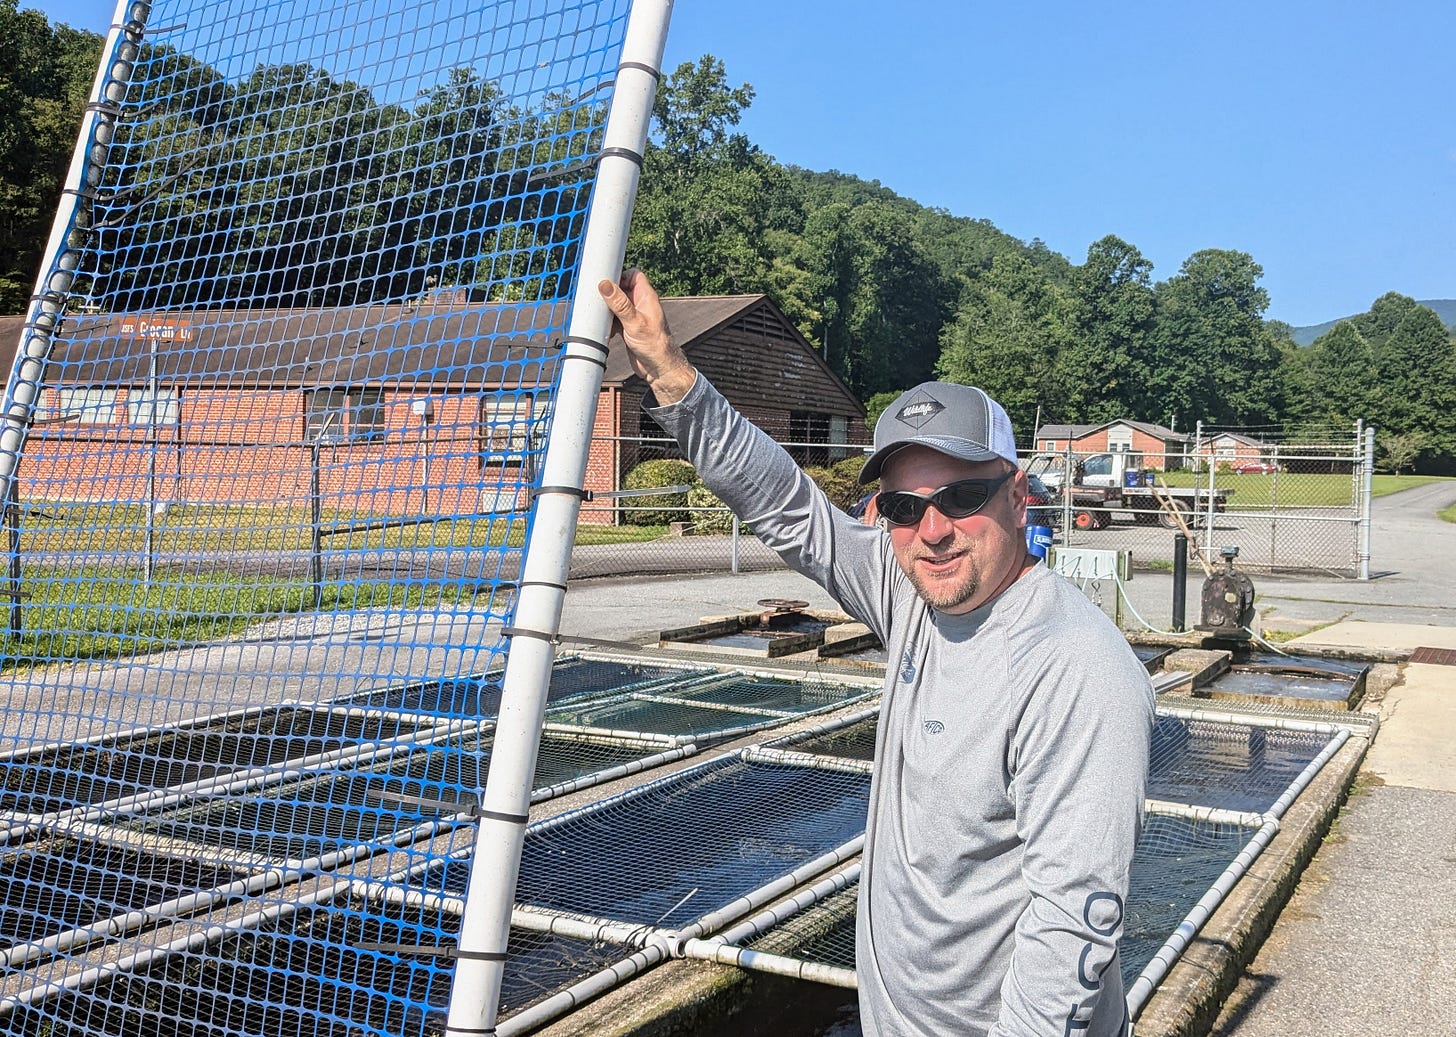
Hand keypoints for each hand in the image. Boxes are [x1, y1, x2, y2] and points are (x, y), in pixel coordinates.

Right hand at [598, 269, 696, 403]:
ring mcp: (634, 316)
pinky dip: (608, 323)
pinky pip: (614, 319)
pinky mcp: (628, 328)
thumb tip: (606, 284)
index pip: (634, 275)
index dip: (621, 275)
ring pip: (616, 305)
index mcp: (646, 297)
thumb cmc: (655, 345)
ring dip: (607, 309)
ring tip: (600, 316)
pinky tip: (606, 331)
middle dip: (610, 293)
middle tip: (598, 298)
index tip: (607, 282)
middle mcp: (640, 304)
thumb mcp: (634, 322)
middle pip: (622, 289)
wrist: (658, 368)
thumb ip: (620, 303)